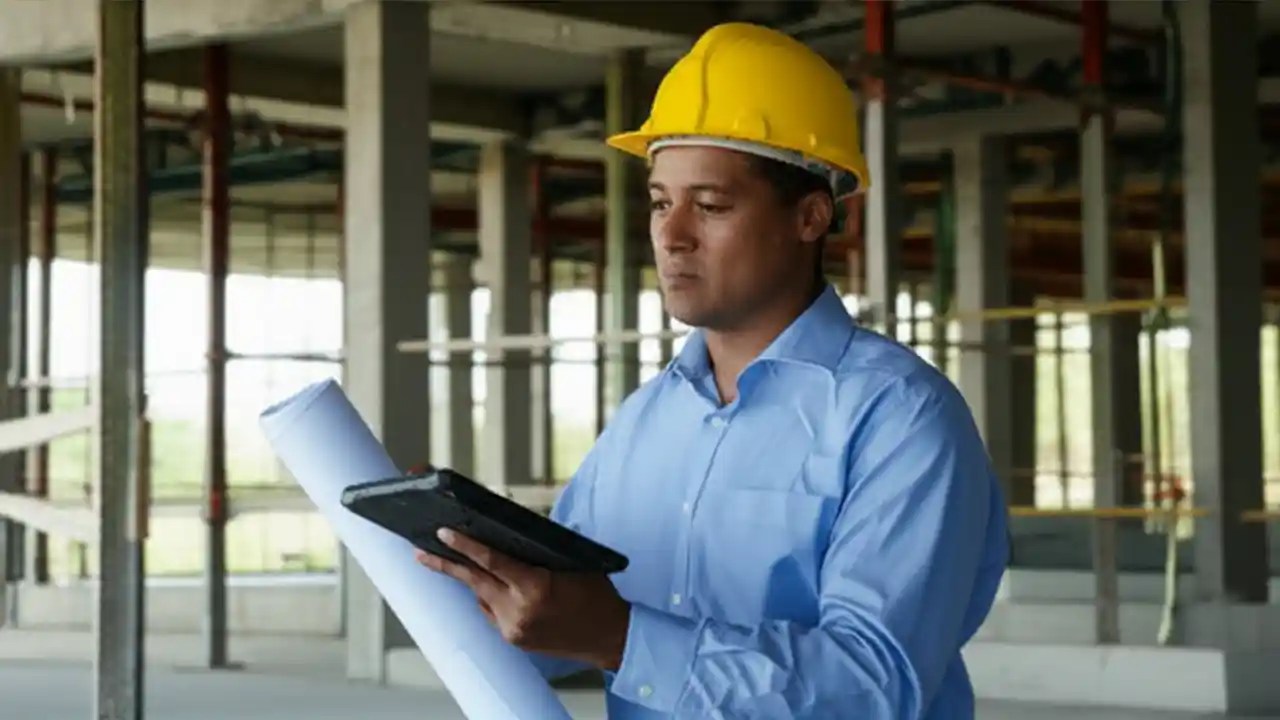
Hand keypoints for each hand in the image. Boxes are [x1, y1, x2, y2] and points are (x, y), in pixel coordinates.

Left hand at [415, 528, 630, 669]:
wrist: (609, 636)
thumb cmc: (596, 594)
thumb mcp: (573, 562)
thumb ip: (541, 549)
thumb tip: (509, 530)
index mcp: (535, 587)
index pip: (491, 561)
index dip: (464, 545)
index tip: (443, 533)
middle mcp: (519, 610)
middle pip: (473, 581)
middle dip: (445, 565)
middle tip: (421, 552)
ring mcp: (514, 629)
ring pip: (481, 597)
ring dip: (472, 580)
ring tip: (451, 562)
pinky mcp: (514, 640)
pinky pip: (491, 612)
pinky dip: (489, 597)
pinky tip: (490, 587)